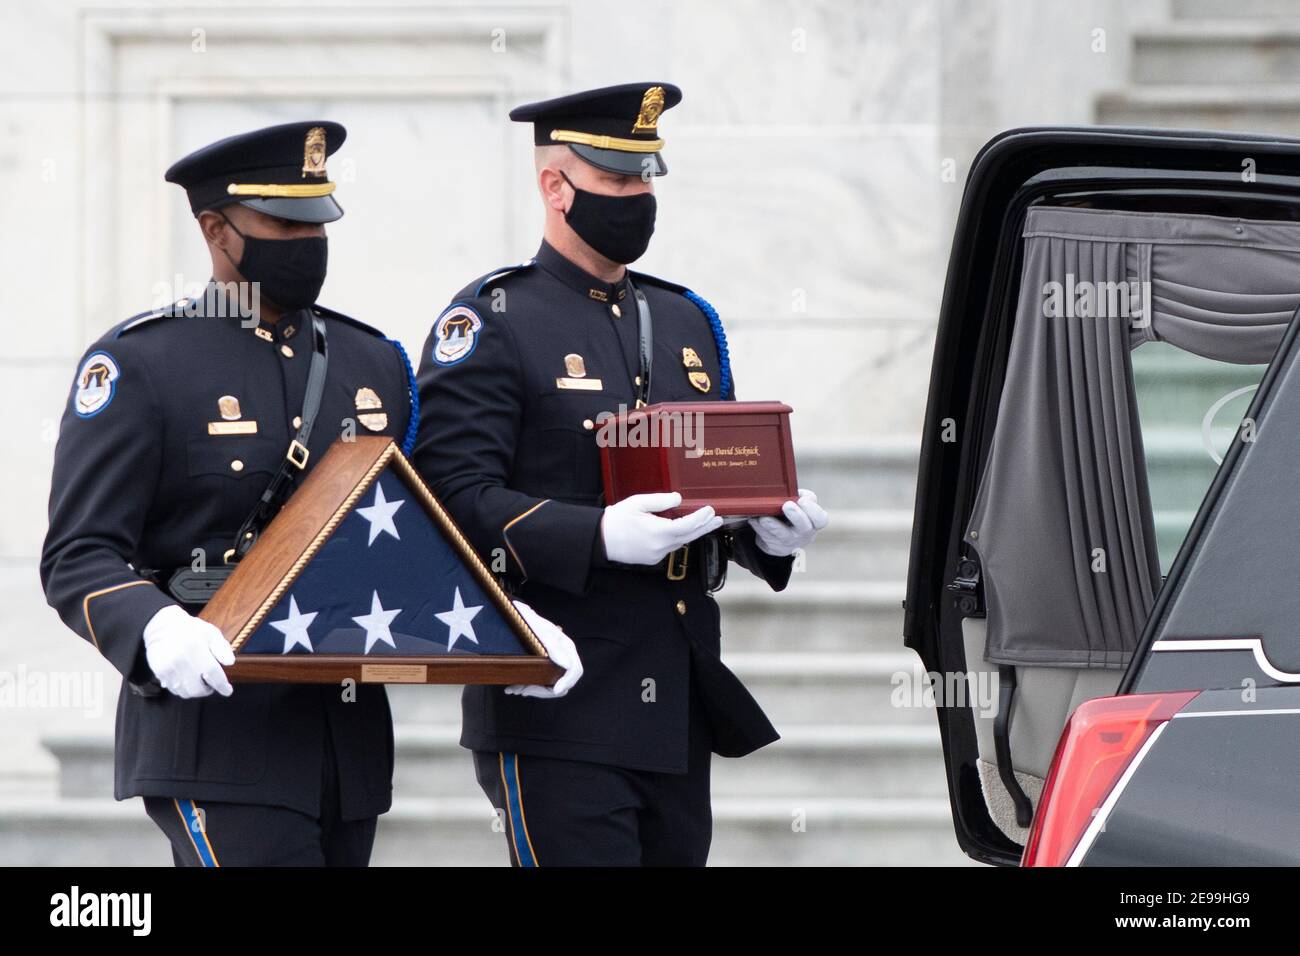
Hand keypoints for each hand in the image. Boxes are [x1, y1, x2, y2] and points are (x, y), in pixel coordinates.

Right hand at [142, 604, 234, 698]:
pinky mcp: (159, 672)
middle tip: (211, 684)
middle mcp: (180, 658)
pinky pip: (174, 689)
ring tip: (198, 680)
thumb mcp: (211, 633)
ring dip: (195, 690)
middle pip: (197, 688)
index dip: (221, 684)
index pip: (211, 672)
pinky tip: (186, 679)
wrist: (162, 627)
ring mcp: (167, 667)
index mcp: (195, 647)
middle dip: (207, 690)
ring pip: (185, 692)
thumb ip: (222, 648)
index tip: (227, 690)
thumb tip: (230, 662)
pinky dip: (183, 688)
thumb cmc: (191, 630)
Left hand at [506, 600, 582, 698]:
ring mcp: (553, 664)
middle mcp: (562, 658)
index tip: (555, 690)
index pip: (574, 670)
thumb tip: (567, 666)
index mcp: (566, 648)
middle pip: (561, 684)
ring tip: (514, 689)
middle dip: (542, 690)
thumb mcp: (540, 631)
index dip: (567, 682)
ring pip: (548, 687)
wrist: (517, 619)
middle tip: (523, 690)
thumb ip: (553, 647)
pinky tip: (513, 688)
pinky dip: (526, 688)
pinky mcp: (542, 669)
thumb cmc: (530, 622)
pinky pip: (539, 684)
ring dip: (531, 690)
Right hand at [601, 492, 722, 565]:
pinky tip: (682, 530)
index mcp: (658, 532)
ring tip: (704, 523)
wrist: (600, 540)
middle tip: (718, 520)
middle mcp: (660, 546)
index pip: (687, 525)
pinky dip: (678, 538)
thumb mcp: (638, 503)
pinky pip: (670, 547)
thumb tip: (679, 499)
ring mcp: (657, 555)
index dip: (701, 518)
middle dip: (705, 527)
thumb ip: (661, 500)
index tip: (710, 510)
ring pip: (680, 542)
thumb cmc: (617, 520)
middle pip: (689, 536)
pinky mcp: (652, 558)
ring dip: (692, 532)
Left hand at [748, 488, 828, 556]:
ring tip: (764, 517)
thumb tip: (790, 491)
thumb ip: (801, 496)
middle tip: (787, 505)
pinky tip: (754, 520)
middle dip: (796, 515)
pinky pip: (766, 538)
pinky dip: (759, 527)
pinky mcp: (775, 548)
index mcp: (815, 521)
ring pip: (782, 535)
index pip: (820, 518)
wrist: (784, 538)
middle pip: (804, 527)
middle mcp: (805, 534)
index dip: (812, 510)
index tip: (802, 500)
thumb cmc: (795, 514)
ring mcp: (790, 543)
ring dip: (772, 525)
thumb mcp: (802, 503)